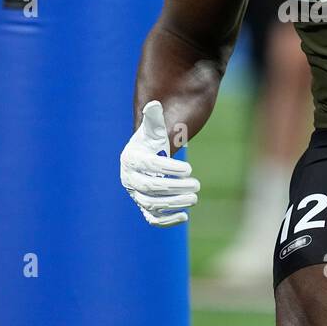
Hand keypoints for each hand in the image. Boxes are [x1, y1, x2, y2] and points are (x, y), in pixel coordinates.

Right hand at [120, 101, 198, 226]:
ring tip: (194, 198)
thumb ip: (154, 119)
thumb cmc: (153, 142)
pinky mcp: (144, 208)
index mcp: (131, 159)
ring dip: (174, 203)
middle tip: (197, 185)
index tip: (189, 169)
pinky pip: (152, 219)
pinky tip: (184, 217)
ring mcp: (135, 195)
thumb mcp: (154, 130)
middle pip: (150, 188)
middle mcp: (129, 179)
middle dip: (175, 188)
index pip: (149, 166)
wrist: (148, 158)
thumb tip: (153, 104)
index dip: (169, 168)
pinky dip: (167, 221)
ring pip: (151, 204)